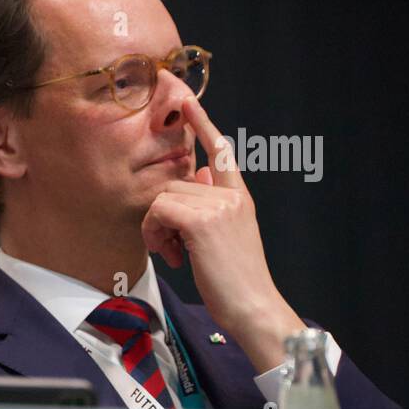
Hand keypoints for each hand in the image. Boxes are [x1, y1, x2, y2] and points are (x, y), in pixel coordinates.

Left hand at [141, 95, 305, 371]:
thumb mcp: (224, 237)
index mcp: (238, 197)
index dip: (203, 124)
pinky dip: (156, 234)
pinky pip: (159, 211)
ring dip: (156, 229)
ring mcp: (219, 206)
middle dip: (161, 218)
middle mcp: (231, 196)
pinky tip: (173, 256)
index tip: (189, 101)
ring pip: (162, 198)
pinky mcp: (203, 222)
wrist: (253, 306)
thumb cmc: (235, 280)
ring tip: (175, 254)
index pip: (220, 152)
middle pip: (173, 185)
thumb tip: (194, 176)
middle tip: (172, 248)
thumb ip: (209, 207)